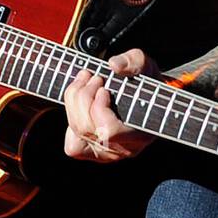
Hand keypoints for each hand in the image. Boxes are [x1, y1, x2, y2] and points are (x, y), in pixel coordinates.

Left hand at [63, 47, 165, 163]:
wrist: (146, 100)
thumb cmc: (146, 86)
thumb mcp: (146, 66)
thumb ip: (134, 62)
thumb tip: (114, 65)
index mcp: (142, 133)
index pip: (110, 131)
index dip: (100, 108)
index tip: (104, 89)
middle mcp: (124, 149)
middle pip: (88, 129)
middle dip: (84, 97)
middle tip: (94, 78)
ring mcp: (107, 155)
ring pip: (77, 133)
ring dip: (74, 103)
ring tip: (85, 83)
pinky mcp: (92, 153)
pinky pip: (72, 146)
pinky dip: (71, 121)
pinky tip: (80, 105)